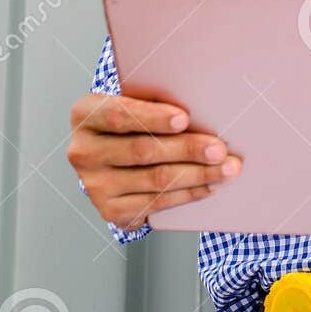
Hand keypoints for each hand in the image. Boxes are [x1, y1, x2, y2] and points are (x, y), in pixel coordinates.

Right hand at [67, 93, 243, 230]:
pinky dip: (188, 194)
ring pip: (155, 179)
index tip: (184, 119)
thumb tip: (202, 105)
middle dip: (187, 149)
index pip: (118, 114)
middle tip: (219, 149)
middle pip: (143, 150)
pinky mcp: (111, 210)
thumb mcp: (133, 104)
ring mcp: (95, 185)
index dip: (153, 117)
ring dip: (198, 174)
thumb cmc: (131, 125)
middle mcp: (84, 152)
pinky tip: (209, 186)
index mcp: (85, 115)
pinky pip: (157, 203)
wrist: (111, 163)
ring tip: (226, 168)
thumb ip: (155, 101)